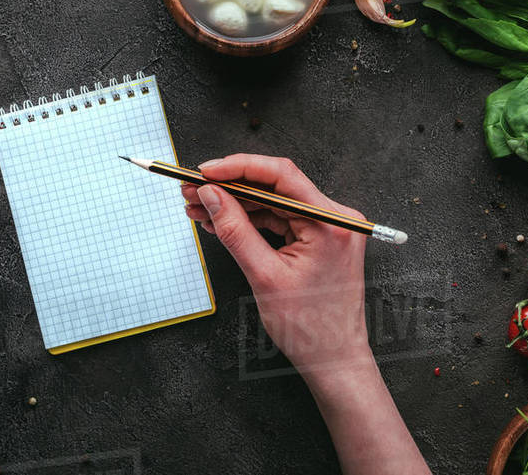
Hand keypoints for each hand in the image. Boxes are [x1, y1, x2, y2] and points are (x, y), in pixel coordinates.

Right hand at [182, 154, 368, 374]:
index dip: (239, 168)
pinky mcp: (319, 237)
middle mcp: (335, 218)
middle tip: (192, 188)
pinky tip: (221, 220)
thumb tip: (212, 196)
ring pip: (274, 202)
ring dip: (236, 204)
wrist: (334, 359)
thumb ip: (235, 231)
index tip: (206, 170)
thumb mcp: (264, 276)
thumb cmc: (310, 328)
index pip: (281, 176)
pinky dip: (250, 220)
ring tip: (199, 207)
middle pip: (275, 187)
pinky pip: (280, 219)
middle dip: (230, 187)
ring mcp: (328, 227)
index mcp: (330, 222)